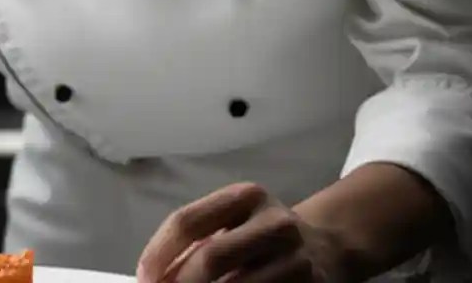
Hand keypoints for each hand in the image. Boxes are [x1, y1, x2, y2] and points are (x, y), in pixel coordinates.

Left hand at [136, 183, 347, 282]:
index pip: (187, 221)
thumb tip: (154, 276)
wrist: (328, 249)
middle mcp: (275, 223)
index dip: (158, 253)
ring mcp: (297, 260)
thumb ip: (196, 242)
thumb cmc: (262, 237)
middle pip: (210, 258)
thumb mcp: (234, 222)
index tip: (143, 278)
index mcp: (246, 197)